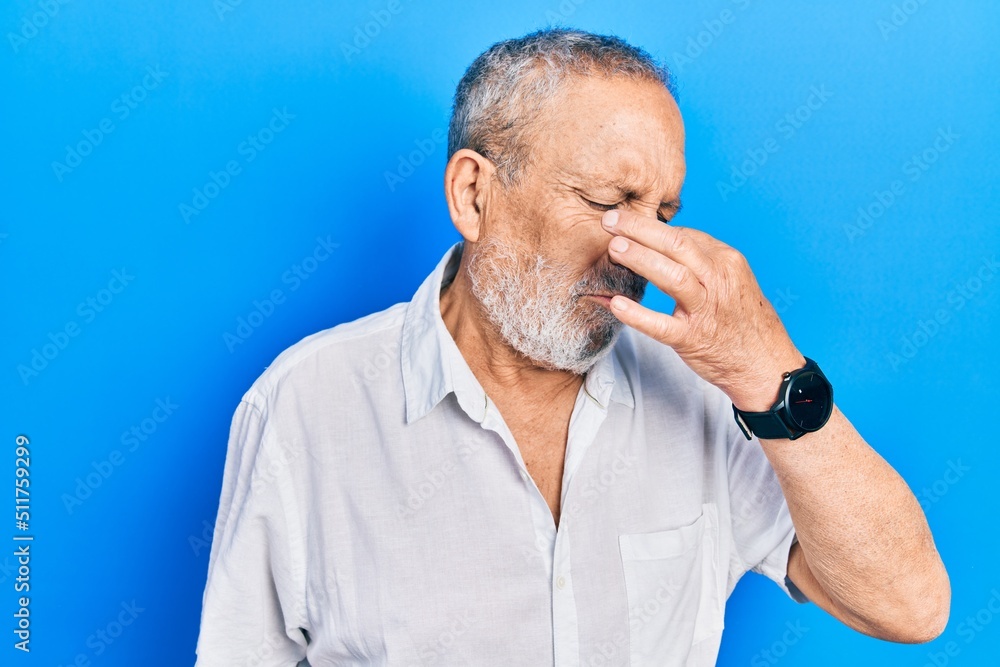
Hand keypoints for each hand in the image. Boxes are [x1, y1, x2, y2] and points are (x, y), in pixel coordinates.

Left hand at [600, 209, 804, 411]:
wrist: (766, 365)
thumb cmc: (743, 321)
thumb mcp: (732, 282)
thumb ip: (702, 263)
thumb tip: (662, 245)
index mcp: (726, 261)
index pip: (684, 235)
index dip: (651, 226)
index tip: (625, 222)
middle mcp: (719, 280)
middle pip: (677, 244)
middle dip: (640, 229)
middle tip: (609, 221)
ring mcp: (707, 310)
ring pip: (673, 276)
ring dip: (640, 258)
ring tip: (613, 249)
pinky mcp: (694, 339)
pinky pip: (663, 325)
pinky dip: (638, 315)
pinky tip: (616, 304)